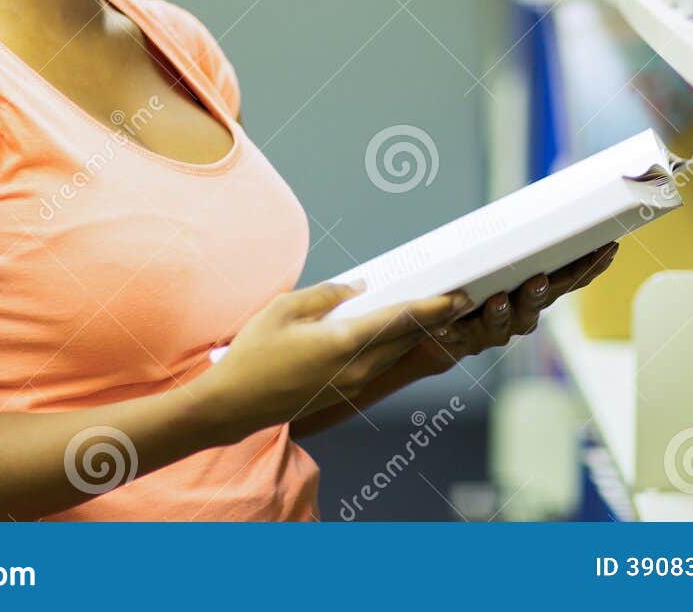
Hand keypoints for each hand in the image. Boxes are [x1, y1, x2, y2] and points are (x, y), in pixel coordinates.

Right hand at [196, 279, 471, 440]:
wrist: (234, 406)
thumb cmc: (254, 353)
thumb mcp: (285, 309)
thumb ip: (327, 294)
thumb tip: (359, 287)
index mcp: (344, 343)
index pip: (400, 320)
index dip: (434, 307)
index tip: (458, 295)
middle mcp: (357, 368)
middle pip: (407, 339)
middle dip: (435, 319)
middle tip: (458, 297)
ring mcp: (352, 384)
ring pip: (396, 353)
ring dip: (418, 334)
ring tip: (438, 312)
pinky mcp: (345, 391)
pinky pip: (381, 364)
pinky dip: (396, 346)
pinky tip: (398, 333)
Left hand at [401, 241, 620, 375]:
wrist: (442, 332)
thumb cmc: (477, 287)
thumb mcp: (497, 261)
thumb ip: (512, 243)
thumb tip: (533, 206)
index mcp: (535, 291)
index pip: (568, 279)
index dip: (588, 267)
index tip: (609, 248)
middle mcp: (521, 313)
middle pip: (538, 304)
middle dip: (540, 293)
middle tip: (539, 280)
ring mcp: (494, 330)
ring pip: (502, 324)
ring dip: (502, 313)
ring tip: (497, 300)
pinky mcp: (463, 339)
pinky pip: (459, 335)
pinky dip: (454, 329)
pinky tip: (445, 324)